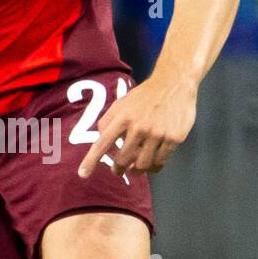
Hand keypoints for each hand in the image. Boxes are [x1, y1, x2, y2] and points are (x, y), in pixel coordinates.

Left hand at [78, 73, 197, 178]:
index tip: (83, 174)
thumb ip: (108, 121)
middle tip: (118, 170)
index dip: (91, 160)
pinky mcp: (173, 138)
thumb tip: (100, 141)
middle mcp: (139, 126)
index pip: (102, 143)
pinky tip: (151, 163)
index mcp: (123, 117)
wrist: (174, 84)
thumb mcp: (121, 103)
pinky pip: (160, 162)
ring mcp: (157, 133)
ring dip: (136, 171)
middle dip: (118, 169)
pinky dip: (153, 167)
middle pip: (123, 160)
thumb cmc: (145, 96)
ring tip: (135, 169)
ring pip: (142, 165)